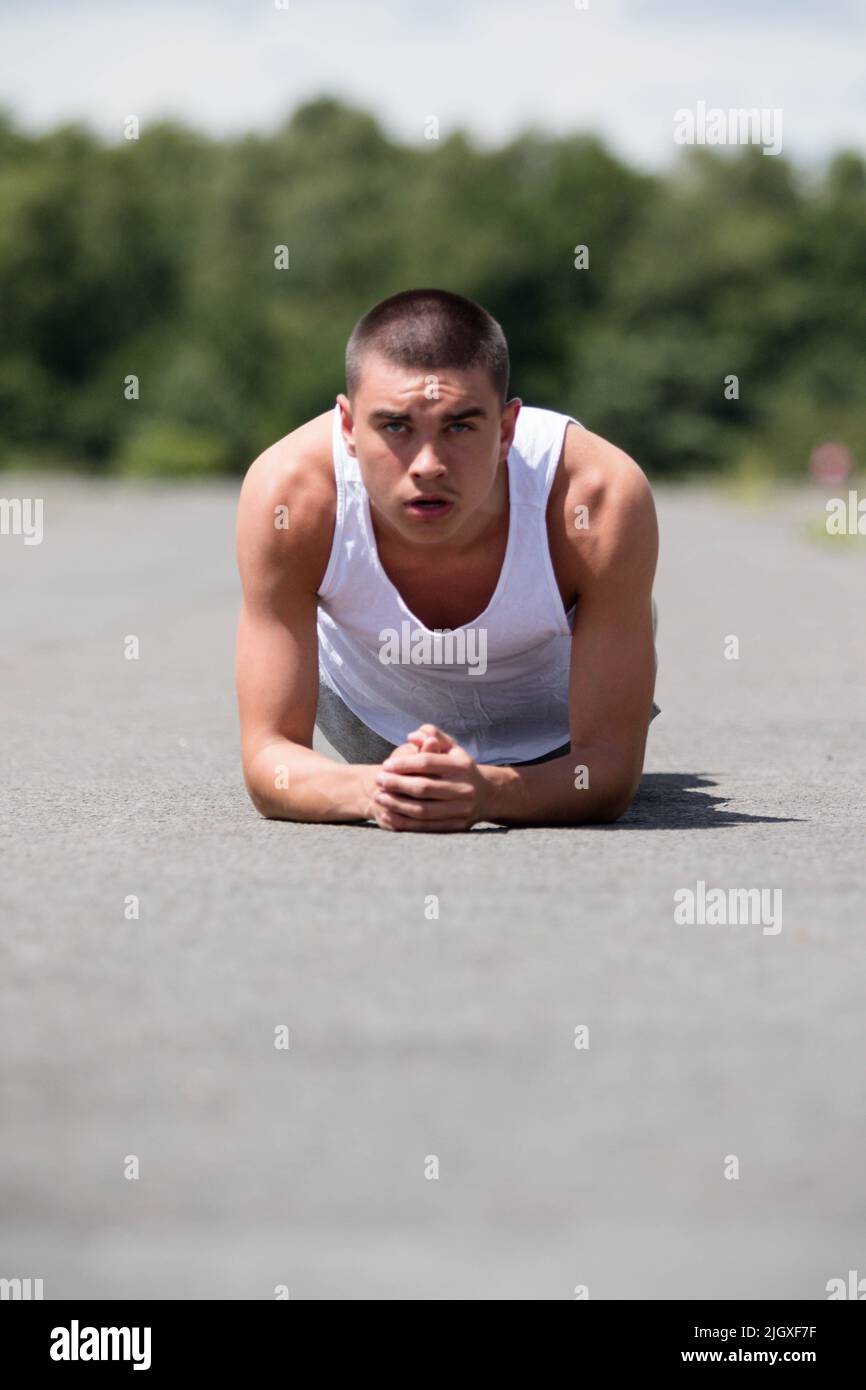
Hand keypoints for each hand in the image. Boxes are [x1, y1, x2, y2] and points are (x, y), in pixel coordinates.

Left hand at [370, 723, 488, 831]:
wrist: (486, 796)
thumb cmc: (460, 767)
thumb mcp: (452, 748)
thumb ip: (433, 736)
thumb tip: (412, 735)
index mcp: (461, 766)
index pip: (427, 763)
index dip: (404, 764)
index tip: (386, 765)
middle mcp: (464, 788)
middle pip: (423, 788)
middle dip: (397, 784)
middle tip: (378, 780)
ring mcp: (461, 810)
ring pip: (422, 810)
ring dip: (396, 804)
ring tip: (378, 797)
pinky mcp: (456, 826)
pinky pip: (425, 827)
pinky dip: (404, 822)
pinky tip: (387, 815)